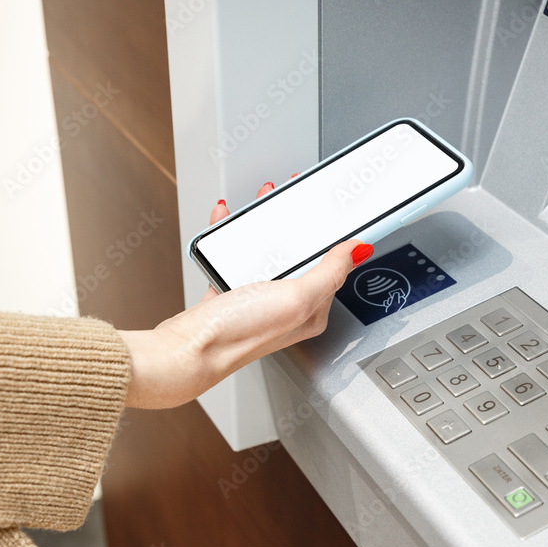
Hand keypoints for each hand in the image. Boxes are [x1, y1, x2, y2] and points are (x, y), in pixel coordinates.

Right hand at [118, 180, 372, 408]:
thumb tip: (359, 250)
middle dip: (298, 223)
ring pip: (267, 252)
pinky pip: (235, 258)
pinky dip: (232, 236)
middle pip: (299, 255)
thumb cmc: (240, 333)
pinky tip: (226, 222)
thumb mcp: (296, 297)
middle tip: (296, 196)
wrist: (189, 349)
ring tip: (263, 201)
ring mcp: (257, 299)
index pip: (334, 268)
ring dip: (265, 224)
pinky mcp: (230, 294)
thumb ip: (329, 272)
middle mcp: (286, 305)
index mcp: (311, 310)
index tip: (336, 213)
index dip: (336, 238)